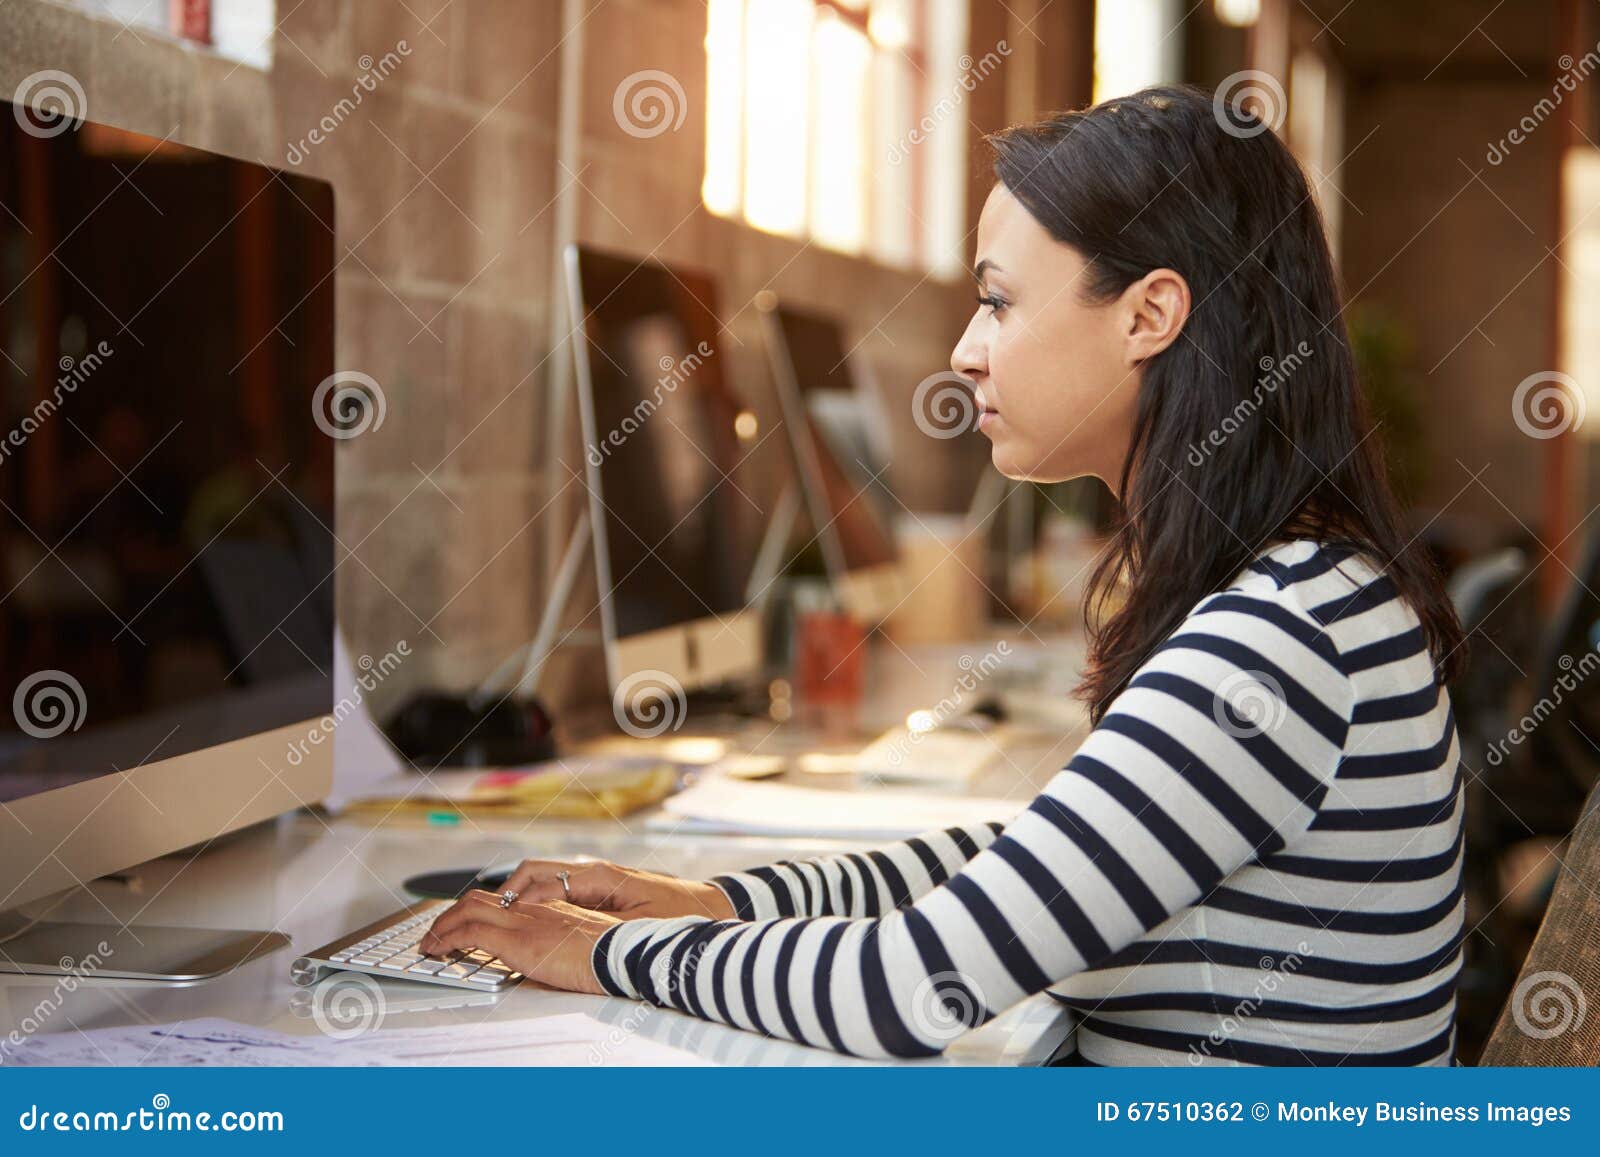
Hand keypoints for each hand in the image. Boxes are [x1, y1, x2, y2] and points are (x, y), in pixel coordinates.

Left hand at [418, 890, 616, 993]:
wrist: (624, 954)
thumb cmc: (614, 955)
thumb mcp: (586, 947)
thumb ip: (565, 947)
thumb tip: (556, 962)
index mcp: (550, 910)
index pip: (503, 903)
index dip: (477, 911)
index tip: (464, 925)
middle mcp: (533, 909)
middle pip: (480, 900)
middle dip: (452, 915)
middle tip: (437, 934)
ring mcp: (524, 922)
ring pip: (468, 911)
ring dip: (442, 927)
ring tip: (429, 944)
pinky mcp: (517, 940)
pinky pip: (469, 932)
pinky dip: (446, 939)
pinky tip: (436, 951)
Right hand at [494, 858, 735, 920]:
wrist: (714, 907)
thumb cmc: (684, 916)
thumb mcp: (642, 927)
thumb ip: (602, 927)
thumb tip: (564, 928)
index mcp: (601, 876)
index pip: (543, 883)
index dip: (515, 904)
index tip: (492, 920)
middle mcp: (594, 872)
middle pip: (533, 874)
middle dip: (502, 895)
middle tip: (473, 917)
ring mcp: (595, 879)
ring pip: (541, 880)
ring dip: (514, 897)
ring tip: (488, 920)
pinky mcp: (601, 891)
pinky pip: (555, 890)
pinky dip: (532, 902)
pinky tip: (522, 922)